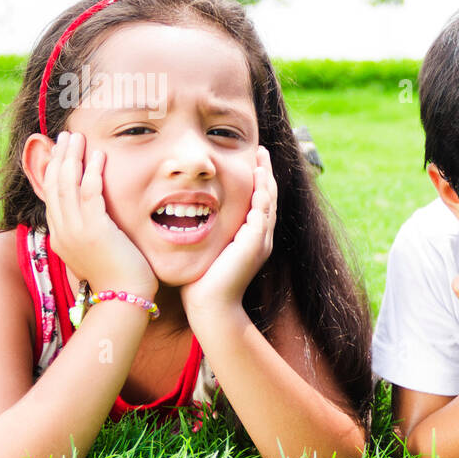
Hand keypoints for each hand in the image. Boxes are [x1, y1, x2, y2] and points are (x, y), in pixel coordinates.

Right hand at [43, 131, 155, 295]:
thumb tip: (95, 226)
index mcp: (61, 238)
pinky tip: (99, 155)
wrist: (125, 299)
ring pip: (68, 185)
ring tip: (78, 137)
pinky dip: (93, 171)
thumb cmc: (119, 279)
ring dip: (73, 158)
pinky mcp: (95, 230)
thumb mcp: (96, 254)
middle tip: (66, 137)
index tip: (60, 152)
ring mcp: (76, 231)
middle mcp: (63, 232)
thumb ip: (90, 237)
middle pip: (54, 186)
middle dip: (59, 158)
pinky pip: (90, 193)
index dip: (54, 172)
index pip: (51, 197)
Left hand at [182, 147, 275, 316]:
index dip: (257, 182)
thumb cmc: (201, 283)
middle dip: (266, 173)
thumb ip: (207, 235)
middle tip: (261, 151)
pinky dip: (262, 191)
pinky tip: (257, 175)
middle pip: (269, 198)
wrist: (210, 306)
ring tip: (261, 156)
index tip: (251, 162)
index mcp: (251, 239)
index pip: (259, 204)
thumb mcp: (207, 251)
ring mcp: (260, 240)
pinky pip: (262, 210)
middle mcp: (261, 238)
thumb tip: (188, 220)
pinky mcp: (254, 242)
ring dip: (266, 177)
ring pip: (269, 200)